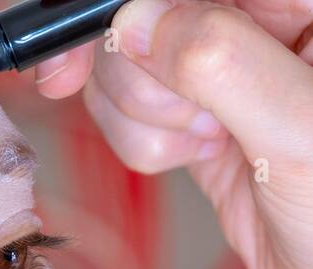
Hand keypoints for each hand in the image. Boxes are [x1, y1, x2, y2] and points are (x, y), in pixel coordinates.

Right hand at [33, 0, 312, 268]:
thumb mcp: (297, 131)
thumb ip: (222, 63)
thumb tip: (141, 20)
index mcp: (306, 4)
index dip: (128, 10)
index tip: (71, 50)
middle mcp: (271, 25)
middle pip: (147, 15)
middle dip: (142, 77)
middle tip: (189, 124)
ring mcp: (233, 70)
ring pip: (131, 62)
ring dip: (142, 118)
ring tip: (204, 147)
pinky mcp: (206, 113)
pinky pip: (136, 108)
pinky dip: (142, 140)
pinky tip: (195, 159)